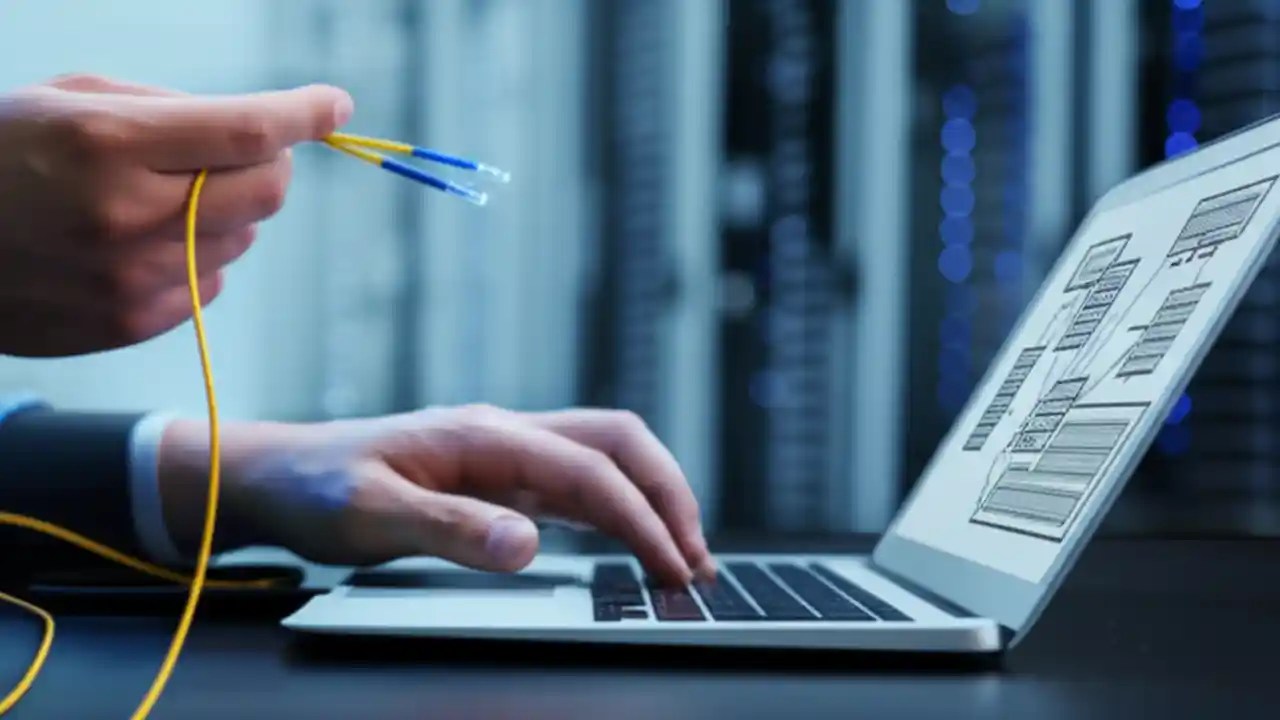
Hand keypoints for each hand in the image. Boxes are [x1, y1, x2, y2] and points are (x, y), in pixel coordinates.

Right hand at [0, 73, 352, 355]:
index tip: (335, 106)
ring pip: (243, 238)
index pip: (248, 129)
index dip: (305, 114)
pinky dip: (198, 257)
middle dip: (268, 163)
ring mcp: (132, 278)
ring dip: (225, 212)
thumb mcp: (69, 97)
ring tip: (156, 200)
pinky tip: (138, 244)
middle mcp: (127, 215)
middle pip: (267, 191)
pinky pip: (212, 284)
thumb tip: (261, 132)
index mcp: (108, 141)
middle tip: (238, 150)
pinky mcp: (132, 323)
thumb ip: (171, 109)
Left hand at [157, 405, 715, 585]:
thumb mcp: (371, 513)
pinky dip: (617, 513)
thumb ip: (450, 527)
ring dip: (649, 501)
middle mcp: (507, 435)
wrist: (282, 476)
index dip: (640, 518)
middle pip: (617, 443)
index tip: (671, 567)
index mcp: (485, 434)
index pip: (589, 469)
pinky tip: (630, 545)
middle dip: (667, 493)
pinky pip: (578, 486)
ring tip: (681, 557)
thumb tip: (528, 545)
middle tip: (695, 558)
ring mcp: (507, 454)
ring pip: (605, 460)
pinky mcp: (500, 478)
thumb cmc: (319, 488)